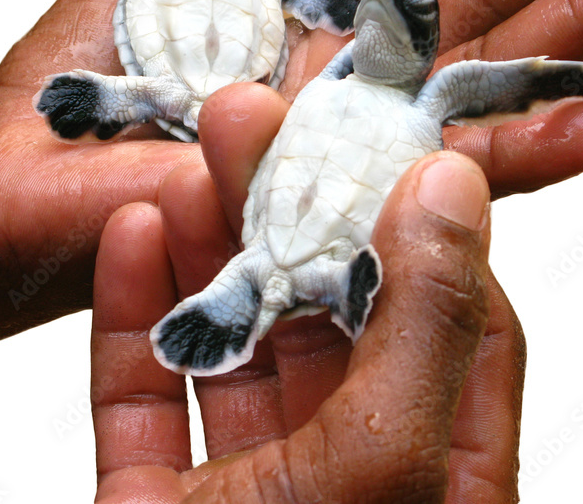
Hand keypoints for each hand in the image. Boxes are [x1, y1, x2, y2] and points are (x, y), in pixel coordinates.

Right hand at [91, 101, 520, 500]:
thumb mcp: (387, 457)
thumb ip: (426, 321)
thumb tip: (451, 186)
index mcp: (436, 471)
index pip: (451, 322)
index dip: (417, 224)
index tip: (378, 139)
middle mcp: (349, 472)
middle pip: (327, 315)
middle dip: (287, 210)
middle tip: (250, 117)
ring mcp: (247, 488)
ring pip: (236, 343)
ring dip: (207, 247)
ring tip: (187, 160)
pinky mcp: (154, 501)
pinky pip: (143, 396)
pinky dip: (132, 315)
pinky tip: (131, 235)